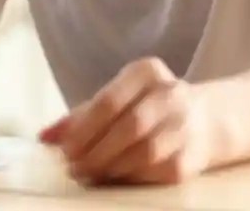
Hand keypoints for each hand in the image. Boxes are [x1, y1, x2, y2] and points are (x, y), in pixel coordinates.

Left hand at [39, 57, 220, 184]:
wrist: (205, 120)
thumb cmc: (145, 107)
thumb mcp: (115, 99)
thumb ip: (79, 116)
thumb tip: (44, 137)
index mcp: (147, 72)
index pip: (110, 100)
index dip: (84, 128)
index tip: (64, 148)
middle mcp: (171, 94)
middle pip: (130, 126)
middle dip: (96, 150)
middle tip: (74, 167)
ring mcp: (187, 125)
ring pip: (146, 151)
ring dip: (112, 167)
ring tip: (90, 174)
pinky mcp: (194, 155)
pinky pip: (158, 170)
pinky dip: (132, 176)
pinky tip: (115, 177)